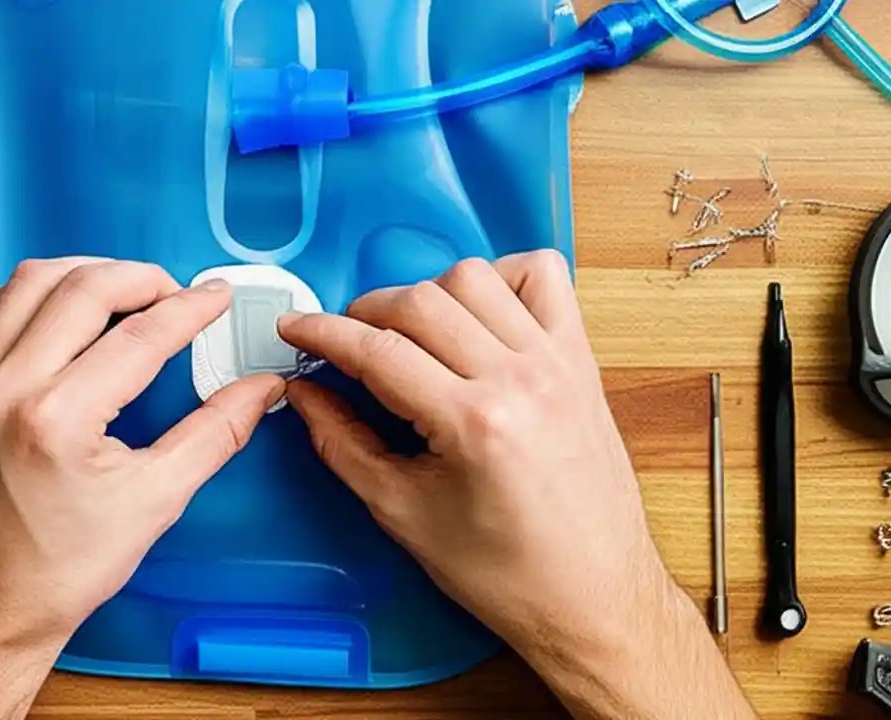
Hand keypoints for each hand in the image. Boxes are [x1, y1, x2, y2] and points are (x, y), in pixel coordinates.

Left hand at [0, 259, 283, 718]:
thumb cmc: (60, 571)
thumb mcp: (155, 502)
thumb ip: (215, 433)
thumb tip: (259, 389)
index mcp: (58, 419)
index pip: (140, 334)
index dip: (190, 308)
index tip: (216, 298)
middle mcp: (4, 389)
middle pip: (83, 289)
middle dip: (141, 278)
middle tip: (175, 293)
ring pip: (27, 284)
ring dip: (83, 274)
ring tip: (122, 290)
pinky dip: (27, 296)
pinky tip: (57, 311)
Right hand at [278, 251, 751, 718]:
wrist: (595, 599)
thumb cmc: (508, 574)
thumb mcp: (403, 515)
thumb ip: (343, 444)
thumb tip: (305, 394)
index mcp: (473, 424)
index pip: (377, 350)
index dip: (322, 333)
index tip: (295, 329)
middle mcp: (520, 380)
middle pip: (419, 301)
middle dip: (364, 313)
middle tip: (345, 345)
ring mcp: (557, 364)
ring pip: (476, 277)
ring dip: (428, 294)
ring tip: (410, 335)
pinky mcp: (582, 361)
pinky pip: (545, 278)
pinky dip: (503, 278)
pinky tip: (477, 316)